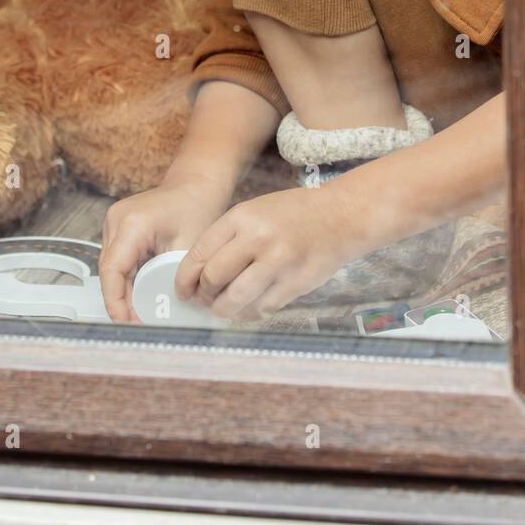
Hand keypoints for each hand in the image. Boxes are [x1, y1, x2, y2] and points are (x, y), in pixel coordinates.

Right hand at [99, 175, 231, 322]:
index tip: (126, 322)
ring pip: (112, 268)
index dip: (115, 301)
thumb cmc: (198, 205)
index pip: (113, 270)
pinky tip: (141, 294)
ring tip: (140, 314)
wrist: (197, 183)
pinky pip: (118, 260)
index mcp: (132, 223)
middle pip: (109, 271)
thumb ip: (176, 279)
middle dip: (121, 301)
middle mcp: (117, 220)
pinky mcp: (119, 228)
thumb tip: (168, 310)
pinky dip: (128, 279)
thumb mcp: (190, 246)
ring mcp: (114, 223)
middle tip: (138, 324)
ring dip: (124, 291)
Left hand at [174, 183, 364, 321]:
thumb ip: (228, 237)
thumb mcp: (255, 211)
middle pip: (213, 278)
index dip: (185, 278)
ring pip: (235, 300)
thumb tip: (200, 272)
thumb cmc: (295, 214)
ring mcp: (277, 263)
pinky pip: (261, 308)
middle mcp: (257, 239)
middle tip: (203, 300)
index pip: (199, 253)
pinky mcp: (294, 284)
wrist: (341, 217)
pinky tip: (248, 309)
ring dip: (223, 310)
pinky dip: (249, 313)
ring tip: (222, 309)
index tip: (183, 290)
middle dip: (203, 296)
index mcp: (242, 217)